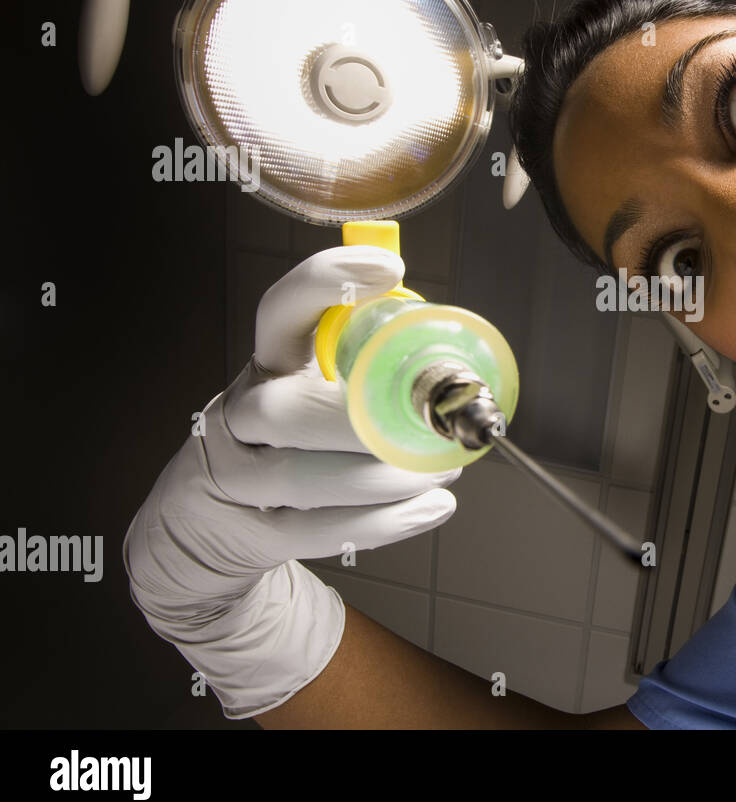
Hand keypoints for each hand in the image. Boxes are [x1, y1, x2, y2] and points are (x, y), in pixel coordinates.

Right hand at [123, 245, 460, 718]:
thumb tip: (458, 352)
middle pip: (283, 412)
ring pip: (299, 479)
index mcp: (270, 364)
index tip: (388, 268)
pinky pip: (316, 530)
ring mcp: (237, 478)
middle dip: (360, 422)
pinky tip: (434, 506)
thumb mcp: (318, 388)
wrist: (212, 523)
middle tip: (430, 426)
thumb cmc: (296, 442)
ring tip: (444, 469)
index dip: (324, 283)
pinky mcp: (251, 533)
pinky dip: (385, 523)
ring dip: (383, 478)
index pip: (281, 311)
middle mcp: (244, 413)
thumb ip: (370, 364)